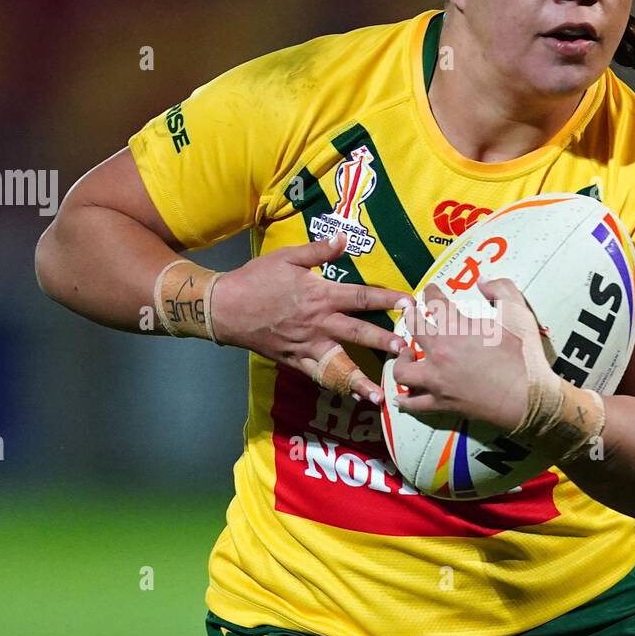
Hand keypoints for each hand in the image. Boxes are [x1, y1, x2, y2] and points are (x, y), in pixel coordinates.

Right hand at [211, 231, 412, 402]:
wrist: (225, 307)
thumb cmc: (256, 278)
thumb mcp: (287, 257)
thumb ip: (318, 251)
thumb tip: (344, 239)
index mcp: (320, 295)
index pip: (361, 297)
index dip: (386, 299)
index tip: (409, 303)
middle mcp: (318, 323)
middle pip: (357, 333)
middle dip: (383, 341)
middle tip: (406, 351)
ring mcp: (306, 345)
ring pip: (339, 364)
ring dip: (360, 379)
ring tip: (380, 394)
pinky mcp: (294, 360)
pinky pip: (318, 376)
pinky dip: (334, 387)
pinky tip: (351, 397)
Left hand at [392, 278, 550, 432]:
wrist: (529, 398)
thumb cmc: (524, 356)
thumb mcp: (519, 313)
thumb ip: (502, 289)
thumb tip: (483, 281)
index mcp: (456, 329)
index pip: (434, 303)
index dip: (431, 292)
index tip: (430, 290)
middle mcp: (440, 353)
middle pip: (412, 330)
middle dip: (409, 316)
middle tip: (409, 312)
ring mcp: (438, 381)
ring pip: (403, 370)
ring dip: (401, 360)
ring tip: (407, 355)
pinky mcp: (442, 403)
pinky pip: (414, 403)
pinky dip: (405, 401)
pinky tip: (401, 397)